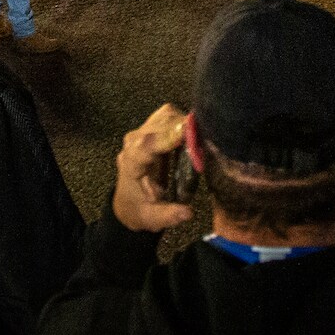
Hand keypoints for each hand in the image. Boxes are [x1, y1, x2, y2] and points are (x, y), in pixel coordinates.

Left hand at [112, 104, 194, 233]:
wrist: (128, 201)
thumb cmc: (139, 209)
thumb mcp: (151, 219)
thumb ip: (168, 215)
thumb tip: (188, 212)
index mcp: (130, 163)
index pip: (144, 146)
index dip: (165, 138)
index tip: (185, 133)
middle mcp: (133, 143)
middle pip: (159, 125)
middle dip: (183, 129)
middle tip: (206, 141)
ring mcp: (141, 132)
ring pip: (165, 115)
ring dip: (185, 123)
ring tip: (202, 139)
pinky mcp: (151, 128)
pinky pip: (169, 116)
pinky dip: (184, 121)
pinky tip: (196, 134)